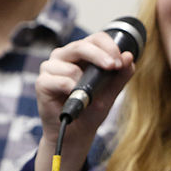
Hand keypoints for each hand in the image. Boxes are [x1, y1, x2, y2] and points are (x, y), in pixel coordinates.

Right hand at [35, 31, 134, 153]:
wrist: (77, 132)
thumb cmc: (91, 109)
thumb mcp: (111, 92)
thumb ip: (121, 75)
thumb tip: (128, 57)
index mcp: (81, 54)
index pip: (95, 38)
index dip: (109, 46)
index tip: (120, 61)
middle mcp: (64, 56)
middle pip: (81, 45)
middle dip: (100, 55)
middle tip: (113, 66)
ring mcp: (50, 68)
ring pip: (70, 66)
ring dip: (83, 82)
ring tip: (86, 97)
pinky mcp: (42, 83)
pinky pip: (59, 81)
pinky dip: (70, 89)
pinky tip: (73, 97)